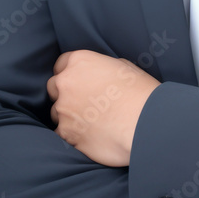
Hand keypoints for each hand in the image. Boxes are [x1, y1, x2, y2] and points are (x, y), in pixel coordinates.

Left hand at [46, 50, 159, 166]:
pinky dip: (72, 135)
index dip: (70, 72)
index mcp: (80, 61)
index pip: (61, 63)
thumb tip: (98, 75)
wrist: (144, 123)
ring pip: (57, 112)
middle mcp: (66, 82)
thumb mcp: (124, 67)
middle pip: (54, 87)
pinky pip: (61, 134)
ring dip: (69, 116)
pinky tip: (89, 136)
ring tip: (90, 122)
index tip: (78, 81)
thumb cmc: (140, 92)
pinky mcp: (66, 134)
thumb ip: (102, 68)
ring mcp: (63, 109)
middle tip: (84, 102)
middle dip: (65, 93)